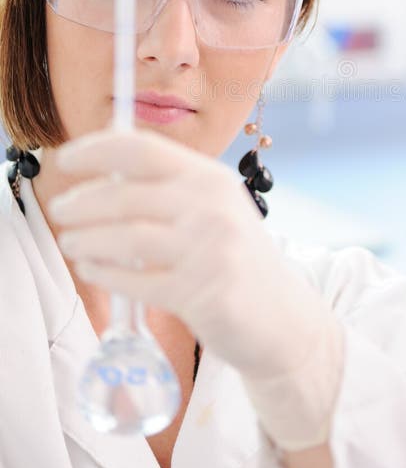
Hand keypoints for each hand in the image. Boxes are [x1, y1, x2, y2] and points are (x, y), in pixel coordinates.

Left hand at [51, 128, 343, 448]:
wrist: (282, 318)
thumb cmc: (235, 258)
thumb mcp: (214, 208)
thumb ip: (169, 188)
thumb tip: (103, 170)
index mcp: (211, 178)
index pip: (143, 150)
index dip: (97, 150)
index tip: (66, 159)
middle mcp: (213, 207)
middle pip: (127, 194)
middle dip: (82, 201)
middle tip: (61, 210)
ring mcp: (210, 250)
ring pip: (127, 238)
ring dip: (87, 239)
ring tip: (70, 242)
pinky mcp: (204, 293)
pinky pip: (138, 280)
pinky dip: (106, 273)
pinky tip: (91, 269)